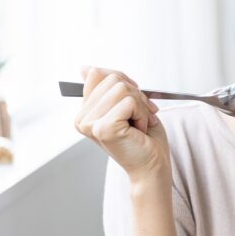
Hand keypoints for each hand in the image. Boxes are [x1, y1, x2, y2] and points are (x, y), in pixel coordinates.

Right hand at [74, 66, 168, 181]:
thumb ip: (105, 87)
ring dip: (140, 106)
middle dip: (135, 95)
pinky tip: (138, 130)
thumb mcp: (123, 104)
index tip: (133, 102)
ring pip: (122, 88)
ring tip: (138, 125)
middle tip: (138, 118)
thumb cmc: (143, 139)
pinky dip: (142, 114)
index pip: (96, 73)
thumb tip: (85, 68)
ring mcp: (91, 124)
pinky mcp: (104, 128)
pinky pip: (130, 102)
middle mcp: (82, 119)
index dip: (123, 81)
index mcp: (84, 112)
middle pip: (112, 79)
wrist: (152, 167)